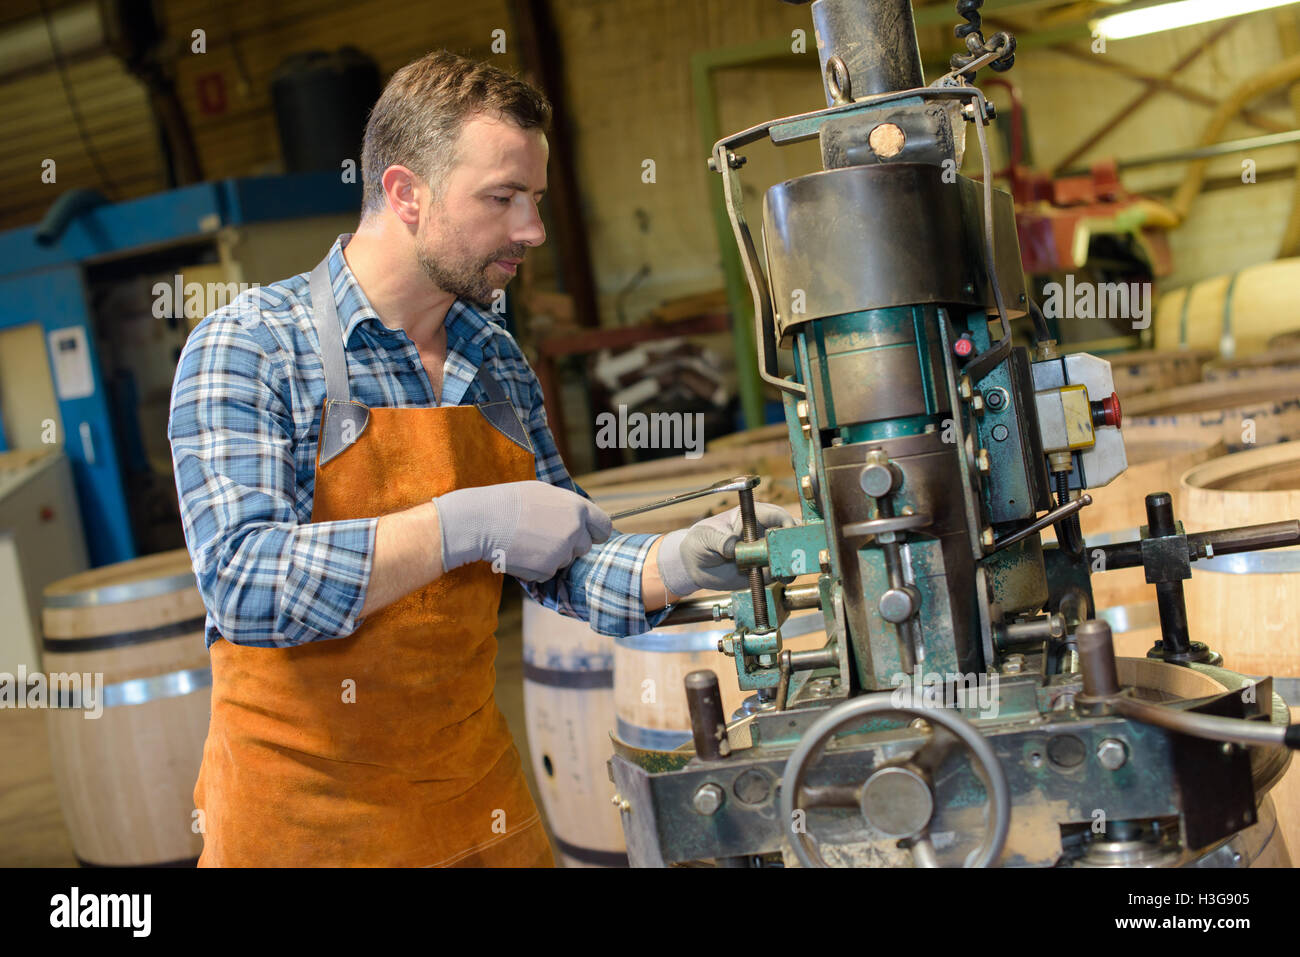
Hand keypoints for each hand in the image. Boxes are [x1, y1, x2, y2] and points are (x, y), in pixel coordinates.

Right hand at [433, 480, 612, 580]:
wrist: (483, 521)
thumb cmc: (510, 502)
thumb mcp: (544, 493)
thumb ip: (567, 506)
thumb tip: (580, 518)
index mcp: (577, 508)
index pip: (604, 527)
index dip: (596, 533)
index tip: (590, 536)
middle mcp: (575, 531)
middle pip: (584, 548)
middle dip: (569, 546)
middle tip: (543, 537)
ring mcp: (562, 552)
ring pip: (564, 561)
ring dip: (550, 556)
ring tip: (526, 541)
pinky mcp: (547, 570)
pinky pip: (548, 573)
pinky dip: (536, 568)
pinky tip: (520, 553)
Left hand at [656, 503, 795, 597]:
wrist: (695, 565)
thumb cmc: (700, 541)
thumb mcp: (705, 537)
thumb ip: (720, 540)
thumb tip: (733, 546)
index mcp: (752, 517)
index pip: (776, 514)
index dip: (786, 522)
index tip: (786, 534)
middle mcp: (763, 533)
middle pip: (790, 533)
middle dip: (796, 542)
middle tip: (790, 554)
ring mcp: (765, 552)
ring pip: (789, 554)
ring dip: (793, 561)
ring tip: (785, 569)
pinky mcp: (764, 570)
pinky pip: (780, 572)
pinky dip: (784, 575)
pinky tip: (780, 577)